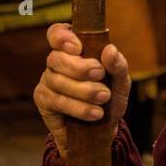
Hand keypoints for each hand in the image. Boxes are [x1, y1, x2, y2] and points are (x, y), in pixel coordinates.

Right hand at [33, 22, 130, 159]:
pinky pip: (56, 101)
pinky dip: (78, 107)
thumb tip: (110, 49)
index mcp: (74, 51)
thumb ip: (118, 66)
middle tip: (100, 74)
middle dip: (79, 67)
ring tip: (104, 97)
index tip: (78, 47)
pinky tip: (95, 113)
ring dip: (84, 90)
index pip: (57, 34)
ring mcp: (48, 81)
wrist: (102, 131)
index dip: (62, 37)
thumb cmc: (110, 100)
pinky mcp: (44, 101)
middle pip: (56, 58)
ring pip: (57, 81)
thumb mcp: (121, 83)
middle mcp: (57, 63)